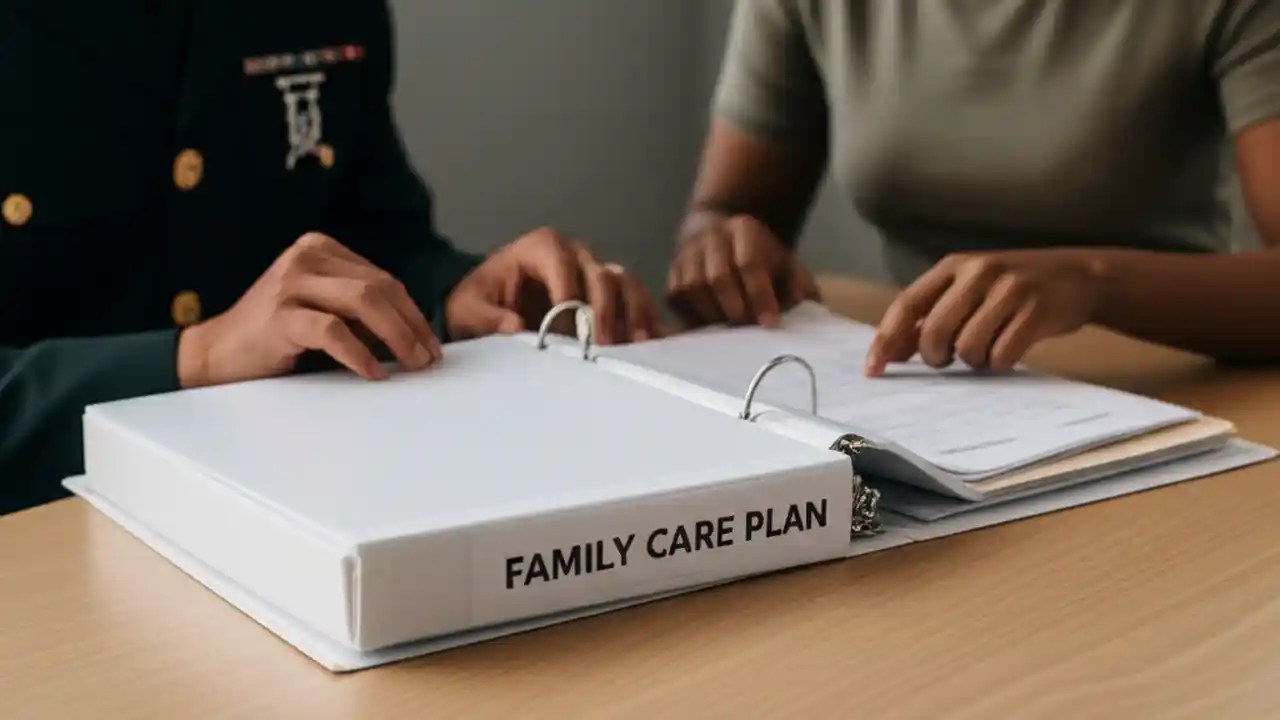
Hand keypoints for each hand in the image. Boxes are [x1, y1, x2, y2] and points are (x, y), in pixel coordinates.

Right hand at [178, 233, 440, 386]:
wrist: (217, 354)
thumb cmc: (276, 336)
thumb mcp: (320, 307)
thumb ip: (358, 307)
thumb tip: (416, 333)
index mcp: (320, 249)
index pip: (383, 279)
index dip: (413, 313)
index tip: (431, 344)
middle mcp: (306, 257)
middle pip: (379, 288)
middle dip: (411, 326)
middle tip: (428, 358)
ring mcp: (291, 283)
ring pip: (363, 302)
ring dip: (397, 337)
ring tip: (412, 365)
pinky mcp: (280, 315)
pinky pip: (333, 330)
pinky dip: (360, 353)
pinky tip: (374, 372)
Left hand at [444, 227, 660, 344]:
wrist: (490, 305)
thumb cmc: (480, 301)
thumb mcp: (467, 309)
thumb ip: (486, 317)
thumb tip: (515, 327)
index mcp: (542, 247)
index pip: (562, 264)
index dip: (568, 295)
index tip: (568, 330)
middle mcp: (576, 254)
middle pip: (601, 275)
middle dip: (604, 311)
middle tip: (602, 346)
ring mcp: (597, 272)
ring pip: (626, 285)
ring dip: (634, 315)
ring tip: (637, 347)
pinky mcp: (611, 294)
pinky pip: (636, 302)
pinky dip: (647, 321)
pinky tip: (654, 345)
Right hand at [666, 213, 816, 328]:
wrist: (718, 235)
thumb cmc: (759, 256)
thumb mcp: (784, 262)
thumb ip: (798, 284)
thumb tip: (803, 306)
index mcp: (744, 229)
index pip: (749, 263)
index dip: (760, 295)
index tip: (771, 323)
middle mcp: (710, 237)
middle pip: (717, 277)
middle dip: (736, 308)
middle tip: (749, 328)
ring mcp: (686, 254)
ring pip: (692, 289)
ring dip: (713, 315)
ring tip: (730, 331)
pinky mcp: (671, 274)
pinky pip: (676, 299)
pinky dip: (691, 317)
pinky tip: (708, 328)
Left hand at [865, 251, 1107, 375]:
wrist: (1079, 276)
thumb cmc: (1013, 288)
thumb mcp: (969, 291)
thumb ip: (931, 316)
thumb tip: (891, 351)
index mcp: (953, 265)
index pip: (906, 304)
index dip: (886, 339)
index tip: (873, 369)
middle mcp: (978, 271)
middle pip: (934, 333)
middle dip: (936, 357)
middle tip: (949, 358)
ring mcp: (1008, 289)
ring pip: (966, 348)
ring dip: (973, 361)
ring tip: (986, 350)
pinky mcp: (1036, 310)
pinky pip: (1001, 355)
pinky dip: (999, 364)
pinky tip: (1008, 352)